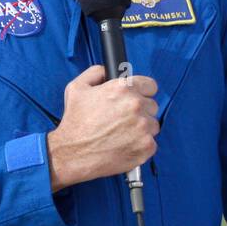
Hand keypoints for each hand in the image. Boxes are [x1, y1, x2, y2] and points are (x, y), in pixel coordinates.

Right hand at [46, 65, 159, 191]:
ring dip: (142, 129)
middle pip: (152, 106)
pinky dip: (141, 145)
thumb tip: (108, 70)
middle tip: (122, 120)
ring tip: (121, 134)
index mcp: (123, 88)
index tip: (136, 99)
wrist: (73, 155)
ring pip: (153, 124)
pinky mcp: (147, 146)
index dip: (142, 92)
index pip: (150, 85)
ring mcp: (143, 127)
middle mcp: (136, 105)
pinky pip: (151, 143)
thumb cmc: (75, 123)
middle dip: (140, 111)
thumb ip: (96, 73)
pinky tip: (125, 145)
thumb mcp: (76, 88)